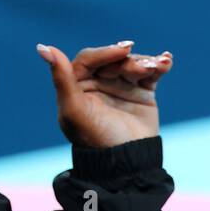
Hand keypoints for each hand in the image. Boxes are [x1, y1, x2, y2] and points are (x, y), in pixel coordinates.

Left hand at [36, 40, 172, 147]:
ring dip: (146, 62)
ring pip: (132, 63)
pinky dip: (158, 65)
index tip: (124, 51)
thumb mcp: (74, 110)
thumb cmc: (95, 138)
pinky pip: (150, 72)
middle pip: (113, 59)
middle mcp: (98, 82)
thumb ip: (61, 78)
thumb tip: (42, 47)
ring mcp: (120, 85)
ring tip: (158, 67)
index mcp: (77, 85)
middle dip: (128, 60)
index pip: (89, 59)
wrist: (127, 163)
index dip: (105, 52)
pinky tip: (167, 61)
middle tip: (141, 66)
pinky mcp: (142, 91)